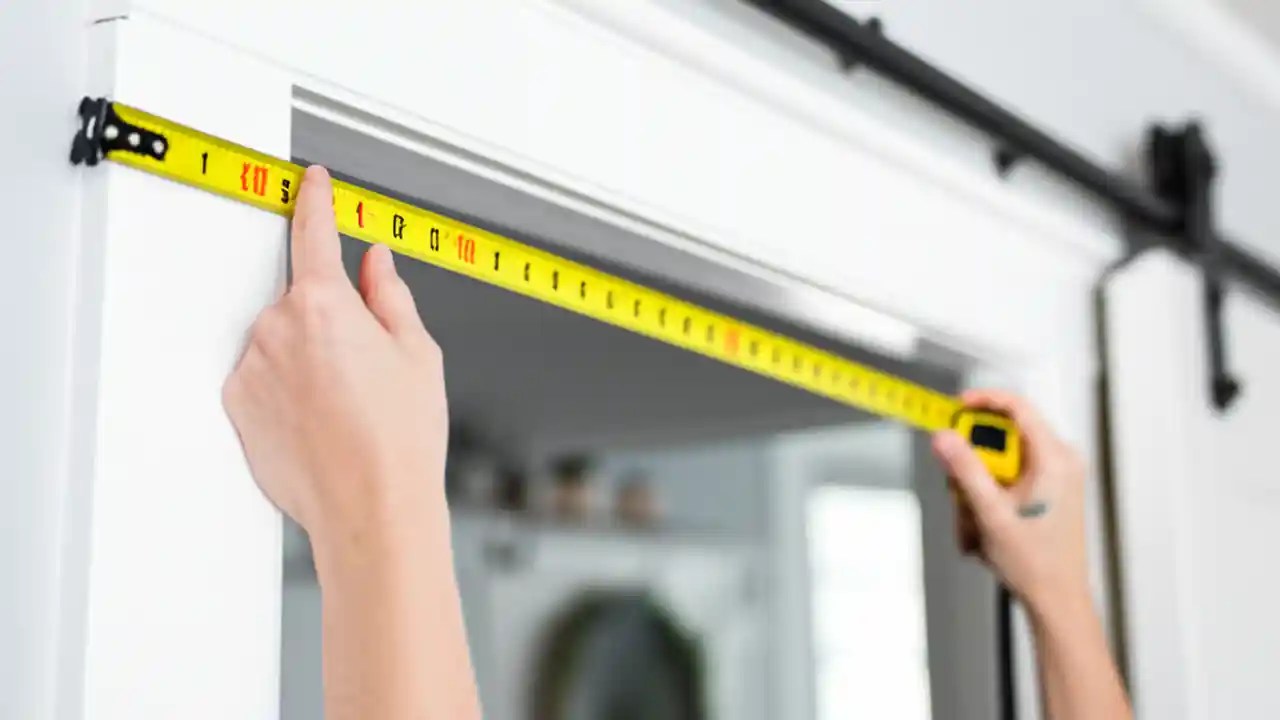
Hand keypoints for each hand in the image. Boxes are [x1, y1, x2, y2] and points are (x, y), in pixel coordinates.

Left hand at [223, 165, 448, 558]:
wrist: (371, 509)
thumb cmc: (401, 439)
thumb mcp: (419, 354)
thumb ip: (391, 296)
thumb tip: (378, 263)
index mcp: (326, 304)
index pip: (315, 233)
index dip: (316, 201)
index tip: (312, 183)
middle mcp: (277, 327)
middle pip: (301, 299)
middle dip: (331, 319)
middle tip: (368, 367)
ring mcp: (251, 367)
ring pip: (281, 340)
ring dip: (307, 356)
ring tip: (347, 405)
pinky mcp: (236, 404)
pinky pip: (262, 376)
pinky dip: (287, 389)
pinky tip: (322, 421)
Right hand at [931, 390, 1089, 615]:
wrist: (1058, 597)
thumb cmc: (1036, 562)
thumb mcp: (991, 514)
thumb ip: (965, 470)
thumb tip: (944, 437)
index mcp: (1056, 459)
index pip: (1018, 407)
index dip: (983, 401)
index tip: (956, 407)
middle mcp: (1062, 461)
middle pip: (1005, 436)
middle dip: (974, 462)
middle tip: (959, 490)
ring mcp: (1058, 475)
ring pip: (1003, 459)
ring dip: (979, 485)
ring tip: (975, 522)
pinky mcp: (1050, 489)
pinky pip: (1010, 476)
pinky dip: (990, 495)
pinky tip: (987, 525)